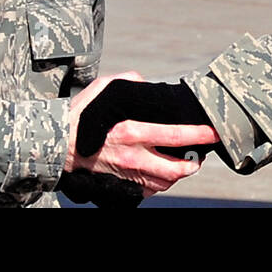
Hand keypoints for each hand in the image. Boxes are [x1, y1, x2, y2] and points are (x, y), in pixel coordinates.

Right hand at [65, 74, 219, 197]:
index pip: (176, 135)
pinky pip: (150, 190)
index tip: (215, 131)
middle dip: (195, 162)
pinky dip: (161, 182)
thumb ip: (129, 81)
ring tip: (184, 162)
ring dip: (179, 173)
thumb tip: (148, 83)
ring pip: (165, 182)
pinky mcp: (121, 186)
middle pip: (176, 168)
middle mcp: (132, 156)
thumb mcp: (103, 88)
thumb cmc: (81, 117)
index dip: (200, 135)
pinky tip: (162, 171)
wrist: (57, 147)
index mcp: (131, 130)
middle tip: (201, 153)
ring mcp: (127, 175)